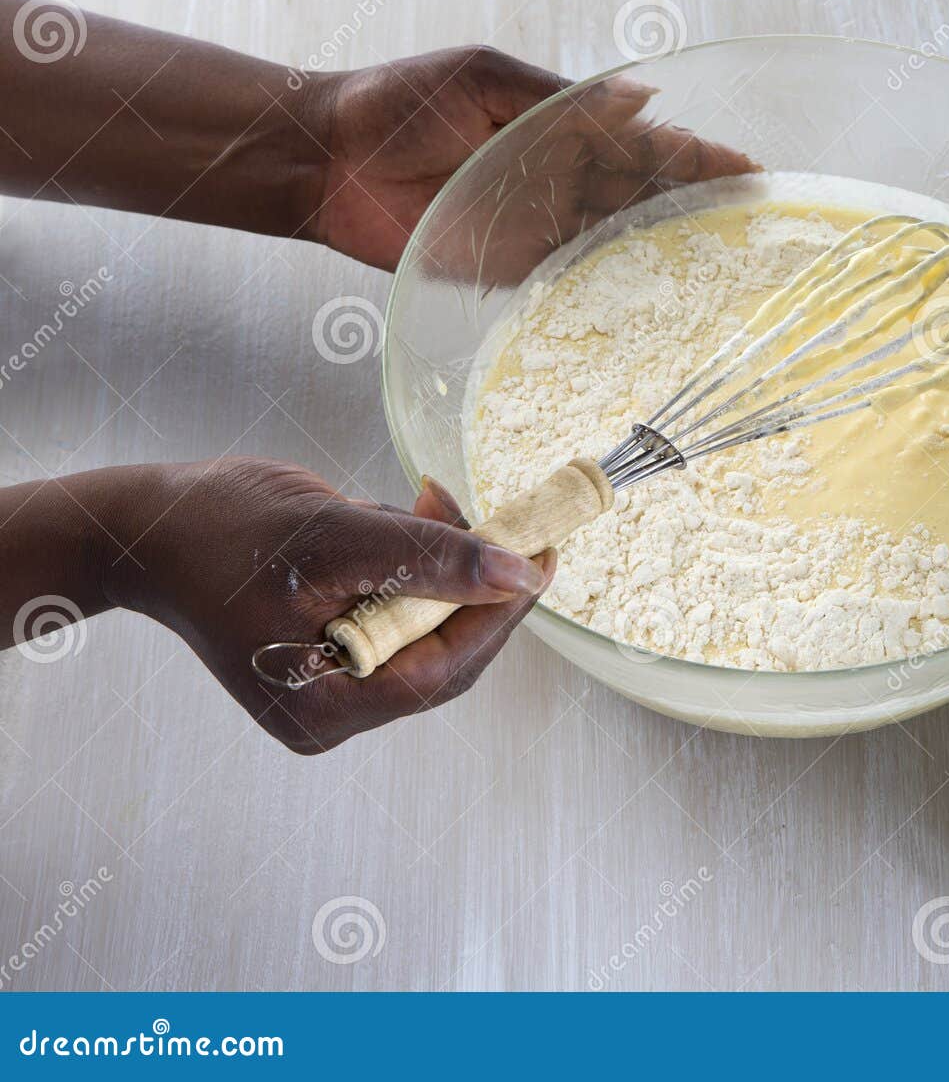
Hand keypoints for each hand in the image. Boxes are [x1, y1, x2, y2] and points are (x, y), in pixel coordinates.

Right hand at [114, 458, 550, 753]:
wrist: (147, 525)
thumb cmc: (218, 530)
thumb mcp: (333, 535)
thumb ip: (427, 557)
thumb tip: (516, 572)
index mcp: (325, 706)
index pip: (442, 671)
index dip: (499, 615)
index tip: (541, 557)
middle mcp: (334, 706)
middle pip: (443, 654)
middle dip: (477, 583)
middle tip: (514, 523)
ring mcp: (335, 679)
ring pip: (427, 625)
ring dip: (445, 563)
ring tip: (426, 502)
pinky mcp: (337, 643)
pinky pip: (402, 608)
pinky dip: (416, 562)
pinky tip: (404, 516)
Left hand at [308, 45, 757, 270]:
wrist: (329, 158)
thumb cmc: (401, 102)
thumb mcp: (486, 79)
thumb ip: (561, 97)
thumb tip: (642, 95)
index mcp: (558, 127)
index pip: (643, 142)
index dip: (696, 156)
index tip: (747, 168)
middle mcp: (557, 178)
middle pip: (642, 196)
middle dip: (698, 206)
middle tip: (751, 224)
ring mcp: (538, 226)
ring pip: (617, 241)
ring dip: (666, 252)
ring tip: (722, 265)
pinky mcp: (510, 268)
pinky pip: (570, 281)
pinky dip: (610, 289)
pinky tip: (654, 299)